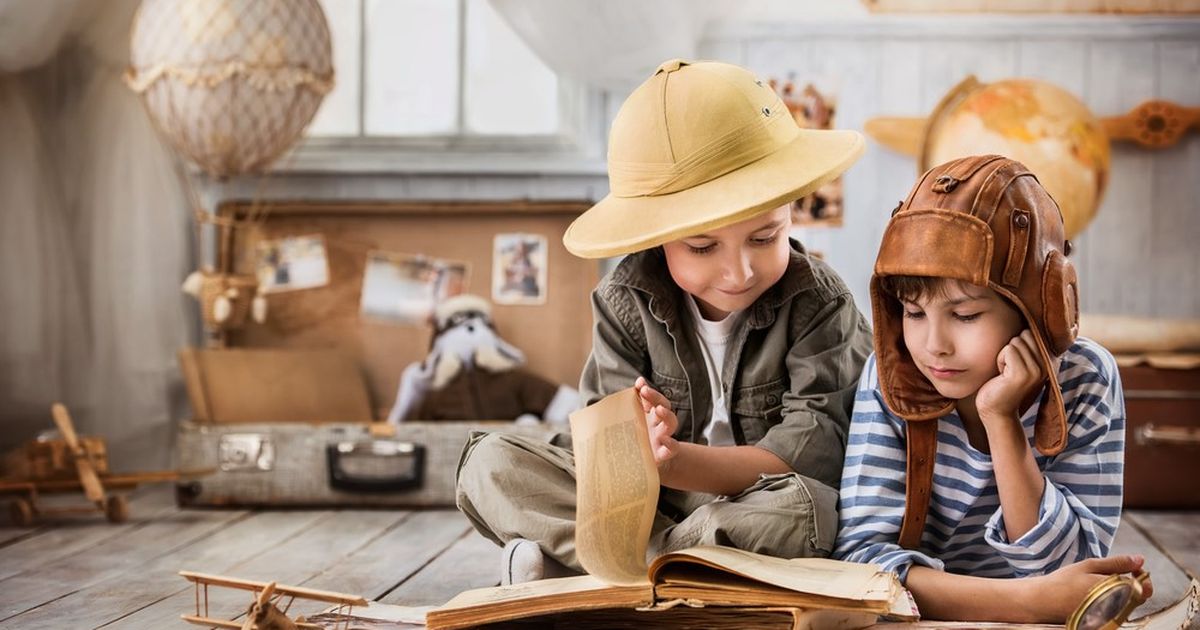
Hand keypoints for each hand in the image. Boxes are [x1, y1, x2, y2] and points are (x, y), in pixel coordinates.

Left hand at [634, 376, 679, 471]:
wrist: (644, 469)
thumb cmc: (636, 444)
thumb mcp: (630, 426)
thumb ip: (629, 409)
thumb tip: (630, 388)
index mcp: (650, 417)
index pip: (653, 400)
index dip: (649, 391)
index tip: (640, 384)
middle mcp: (658, 425)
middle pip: (664, 406)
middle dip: (656, 397)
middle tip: (645, 391)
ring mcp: (663, 438)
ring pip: (671, 423)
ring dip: (666, 414)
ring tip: (659, 410)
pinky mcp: (664, 454)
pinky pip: (672, 448)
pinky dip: (671, 443)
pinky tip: (665, 440)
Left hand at [976, 329, 1045, 424]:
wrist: (995, 410)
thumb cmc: (1002, 382)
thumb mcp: (1019, 361)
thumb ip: (1028, 345)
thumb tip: (1028, 319)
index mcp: (1049, 360)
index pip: (1034, 332)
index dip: (1018, 343)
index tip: (1016, 362)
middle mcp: (1047, 365)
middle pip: (1024, 335)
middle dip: (1010, 348)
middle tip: (1009, 367)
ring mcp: (1036, 370)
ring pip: (1015, 342)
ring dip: (1004, 355)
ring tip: (1006, 372)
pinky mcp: (1022, 374)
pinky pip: (1008, 350)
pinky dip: (999, 360)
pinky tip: (1001, 376)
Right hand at [1024, 555, 1153, 622]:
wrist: (1043, 602)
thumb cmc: (1064, 581)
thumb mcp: (1089, 566)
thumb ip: (1117, 563)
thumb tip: (1140, 560)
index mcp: (1117, 591)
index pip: (1145, 588)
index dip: (1141, 577)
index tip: (1131, 569)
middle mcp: (1117, 607)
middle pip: (1136, 596)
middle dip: (1128, 583)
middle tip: (1109, 573)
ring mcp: (1109, 617)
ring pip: (1125, 603)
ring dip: (1118, 591)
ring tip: (1096, 583)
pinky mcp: (1101, 622)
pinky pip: (1114, 610)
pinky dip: (1108, 600)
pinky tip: (1091, 594)